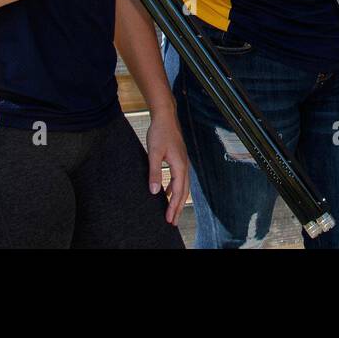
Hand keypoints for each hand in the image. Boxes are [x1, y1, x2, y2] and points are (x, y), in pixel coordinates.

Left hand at [146, 106, 188, 224]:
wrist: (166, 116)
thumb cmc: (160, 132)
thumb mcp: (154, 153)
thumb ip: (155, 172)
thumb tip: (154, 191)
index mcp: (180, 166)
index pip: (178, 192)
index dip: (174, 207)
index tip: (170, 219)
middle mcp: (184, 166)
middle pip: (183, 192)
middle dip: (178, 207)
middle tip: (172, 221)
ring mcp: (183, 162)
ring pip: (182, 186)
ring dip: (177, 199)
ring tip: (171, 211)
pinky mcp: (179, 159)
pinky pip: (179, 179)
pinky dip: (174, 188)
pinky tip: (166, 192)